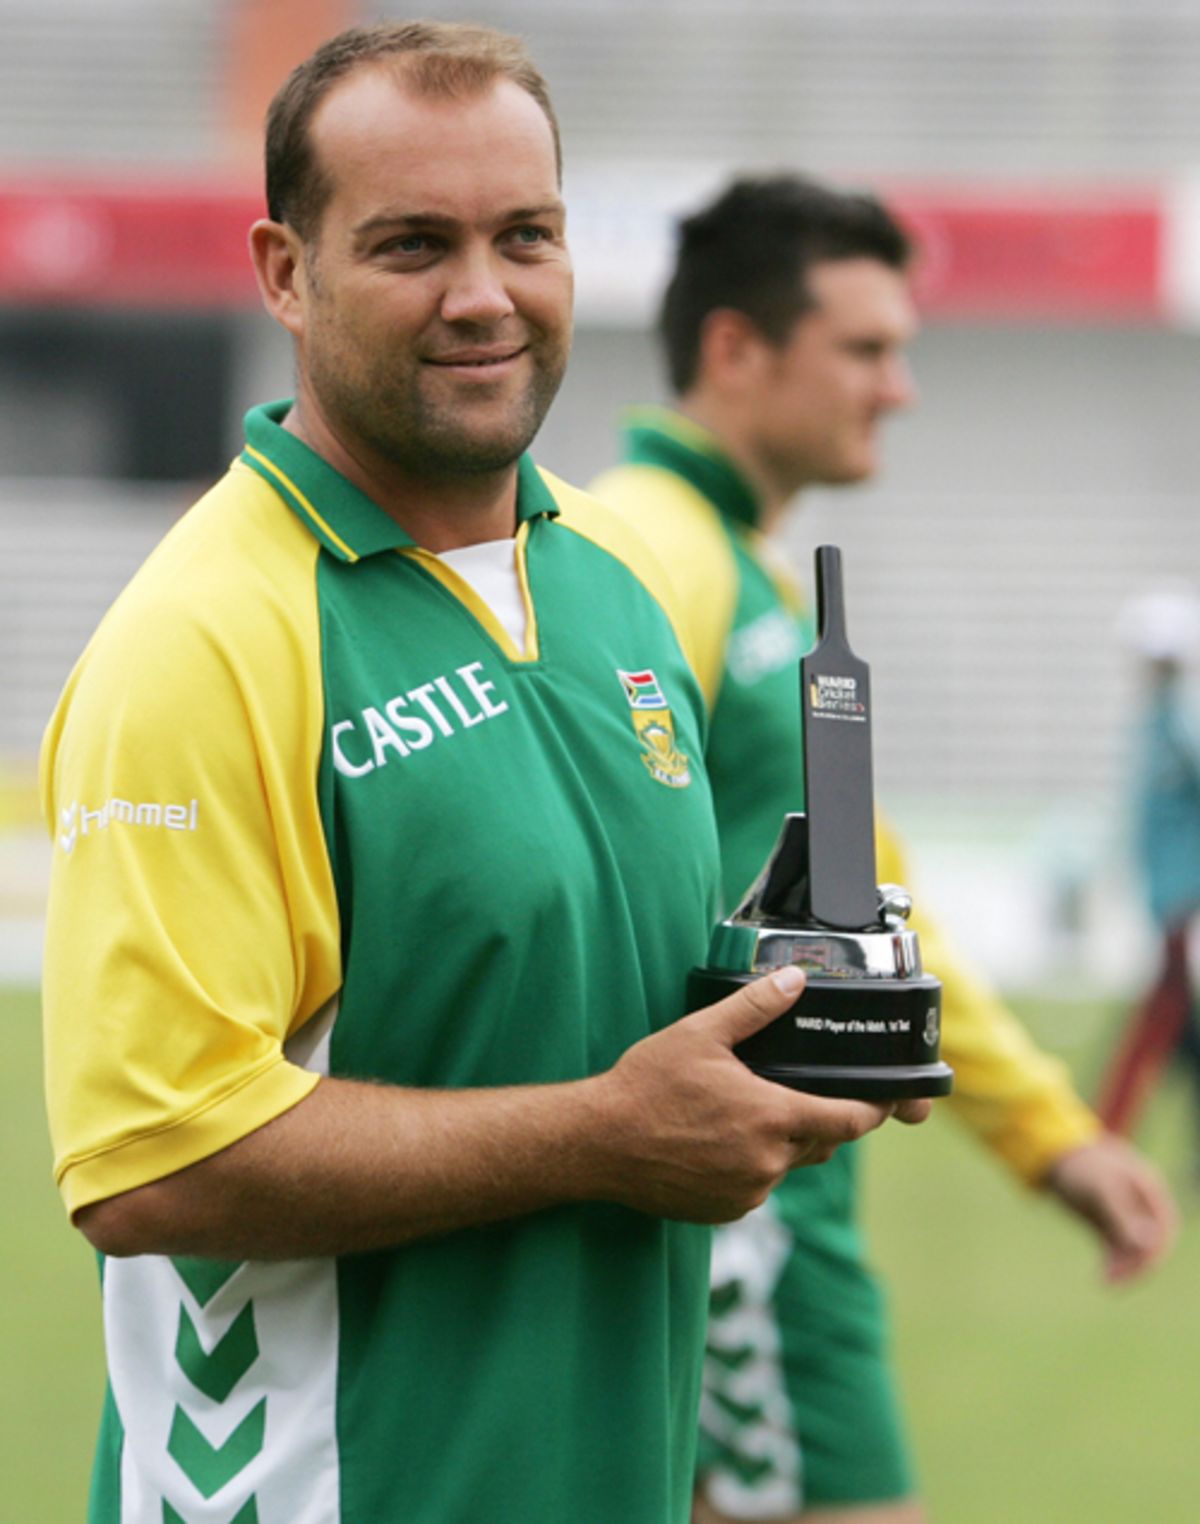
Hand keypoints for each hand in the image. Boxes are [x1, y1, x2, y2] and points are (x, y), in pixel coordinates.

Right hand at [591, 966, 930, 1224]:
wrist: (598, 1142)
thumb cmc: (646, 1086)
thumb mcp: (700, 1034)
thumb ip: (754, 1007)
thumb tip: (794, 980)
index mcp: (771, 1118)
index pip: (849, 1122)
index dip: (873, 1111)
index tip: (885, 1101)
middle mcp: (767, 1164)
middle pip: (820, 1143)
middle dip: (819, 1119)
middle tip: (798, 1092)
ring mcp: (746, 1193)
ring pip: (786, 1166)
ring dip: (779, 1143)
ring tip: (743, 1113)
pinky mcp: (725, 1211)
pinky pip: (755, 1186)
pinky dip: (750, 1165)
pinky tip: (720, 1141)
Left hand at [1044, 1133, 1177, 1283]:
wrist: (1052, 1154)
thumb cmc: (1079, 1164)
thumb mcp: (1101, 1189)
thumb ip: (1124, 1216)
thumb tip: (1150, 1243)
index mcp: (1149, 1189)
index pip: (1164, 1228)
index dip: (1155, 1252)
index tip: (1139, 1271)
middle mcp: (1142, 1204)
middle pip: (1151, 1242)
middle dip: (1137, 1265)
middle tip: (1117, 1282)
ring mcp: (1126, 1213)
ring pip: (1133, 1248)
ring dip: (1124, 1268)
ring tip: (1105, 1282)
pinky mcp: (1108, 1222)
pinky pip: (1117, 1248)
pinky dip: (1112, 1263)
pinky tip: (1102, 1277)